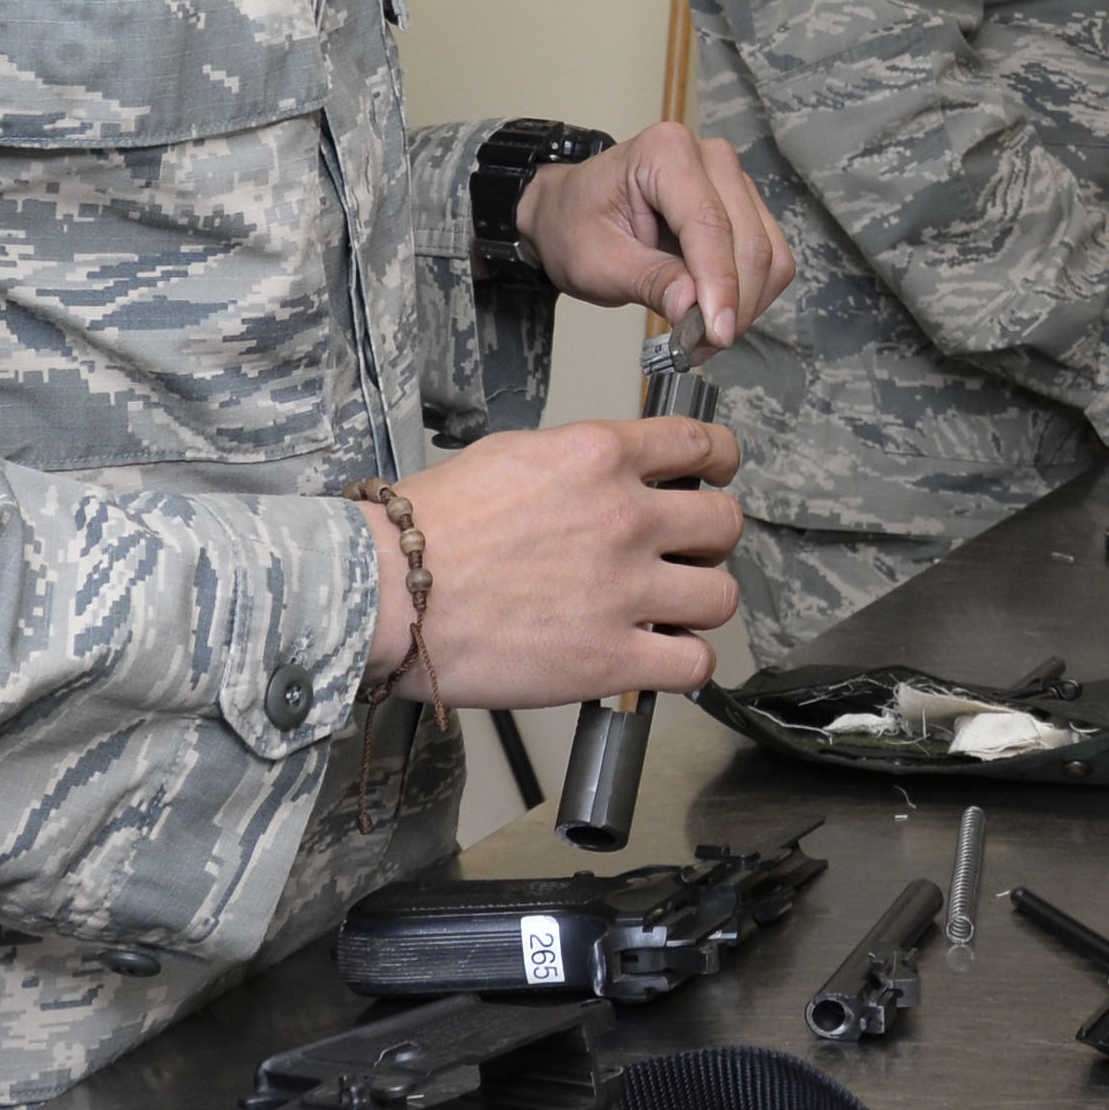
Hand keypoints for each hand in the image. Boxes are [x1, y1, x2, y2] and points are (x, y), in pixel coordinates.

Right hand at [357, 416, 741, 707]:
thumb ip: (580, 463)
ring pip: (721, 594)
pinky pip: (694, 664)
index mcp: (599, 457)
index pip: (702, 445)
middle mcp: (623, 517)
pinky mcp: (610, 657)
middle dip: (708, 539)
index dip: (721, 463)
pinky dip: (685, 663)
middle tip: (683, 553)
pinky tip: (659, 656)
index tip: (716, 476)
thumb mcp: (513, 455)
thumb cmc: (429, 528)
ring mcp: (623, 589)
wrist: (385, 590)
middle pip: (723, 522)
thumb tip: (615, 474)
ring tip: (669, 608)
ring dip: (701, 601)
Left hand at [517, 124, 792, 353]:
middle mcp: (711, 157)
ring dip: (745, 304)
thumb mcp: (598, 261)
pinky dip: (750, 296)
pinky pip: (770, 257)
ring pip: (769, 253)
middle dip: (732, 303)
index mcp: (665, 153)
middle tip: (698, 347)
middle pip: (749, 241)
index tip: (716, 334)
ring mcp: (734, 180)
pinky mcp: (746, 207)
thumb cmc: (577, 226)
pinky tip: (713, 314)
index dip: (719, 283)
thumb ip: (649, 281)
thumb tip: (693, 310)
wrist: (571, 211)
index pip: (709, 223)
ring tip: (700, 337)